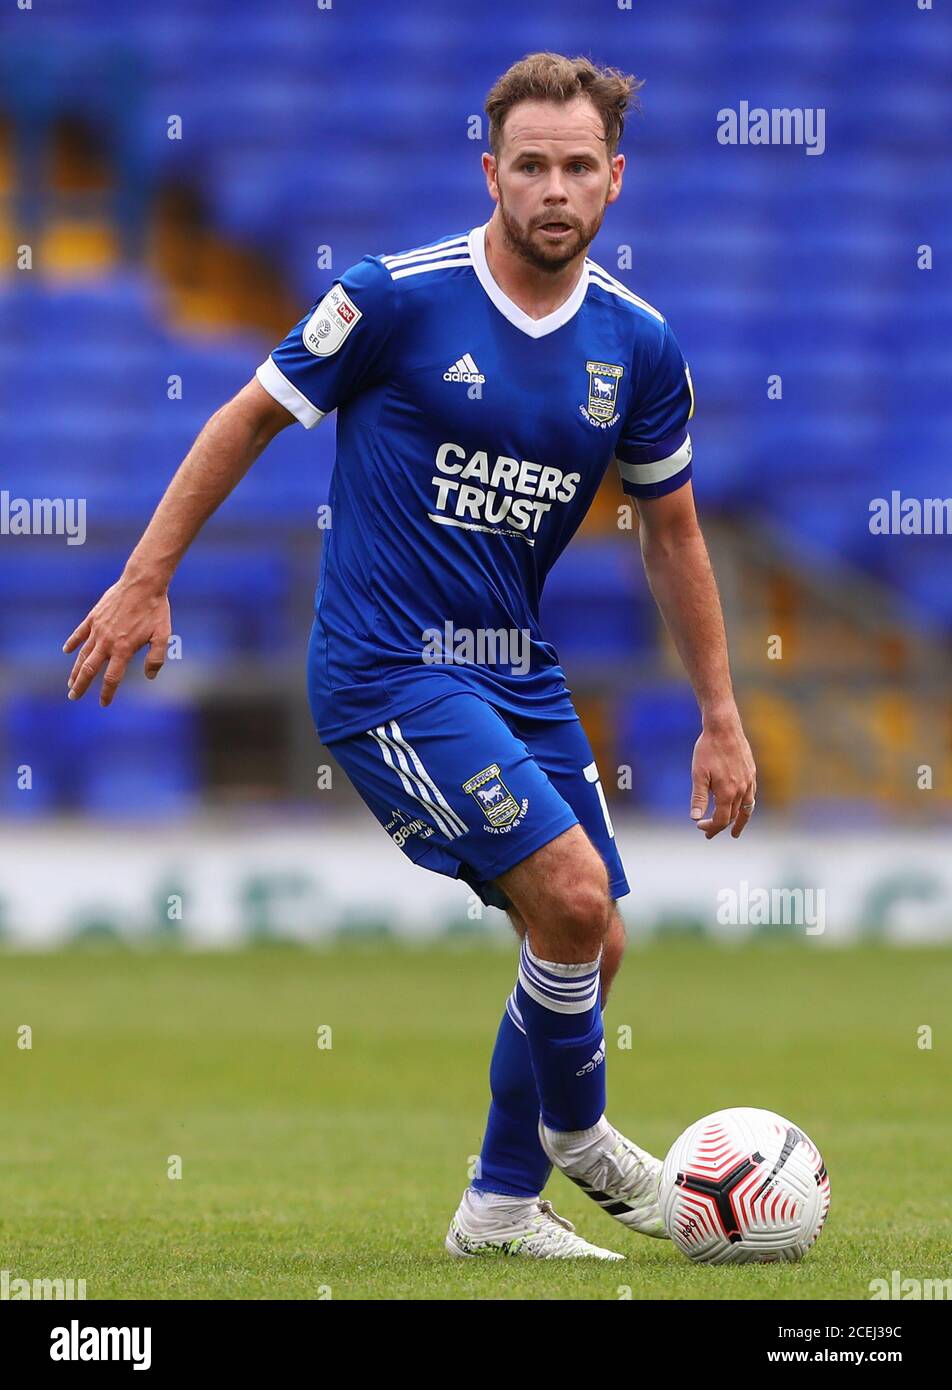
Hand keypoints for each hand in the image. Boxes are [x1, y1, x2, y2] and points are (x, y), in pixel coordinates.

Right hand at [63, 577, 171, 706]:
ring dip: (75, 670)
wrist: (142, 583)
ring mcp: (98, 629)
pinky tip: (67, 651)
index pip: (112, 678)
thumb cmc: (155, 610)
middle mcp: (107, 642)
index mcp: (124, 649)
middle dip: (81, 685)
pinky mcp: (94, 616)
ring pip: (83, 654)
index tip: (103, 704)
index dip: (107, 693)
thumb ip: (156, 658)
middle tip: (73, 697)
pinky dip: (72, 642)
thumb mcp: (163, 636)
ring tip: (70, 682)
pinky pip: (80, 633)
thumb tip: (150, 676)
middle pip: (90, 669)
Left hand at [689, 713, 756, 838]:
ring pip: (746, 809)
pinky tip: (742, 807)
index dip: (711, 827)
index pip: (721, 820)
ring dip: (740, 821)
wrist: (724, 728)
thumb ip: (698, 797)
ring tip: (735, 832)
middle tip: (708, 831)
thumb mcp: (698, 774)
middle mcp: (741, 790)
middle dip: (720, 826)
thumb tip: (695, 818)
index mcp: (727, 792)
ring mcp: (749, 781)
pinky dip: (746, 806)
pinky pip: (751, 796)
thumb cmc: (708, 750)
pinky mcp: (752, 773)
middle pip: (733, 816)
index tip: (699, 827)